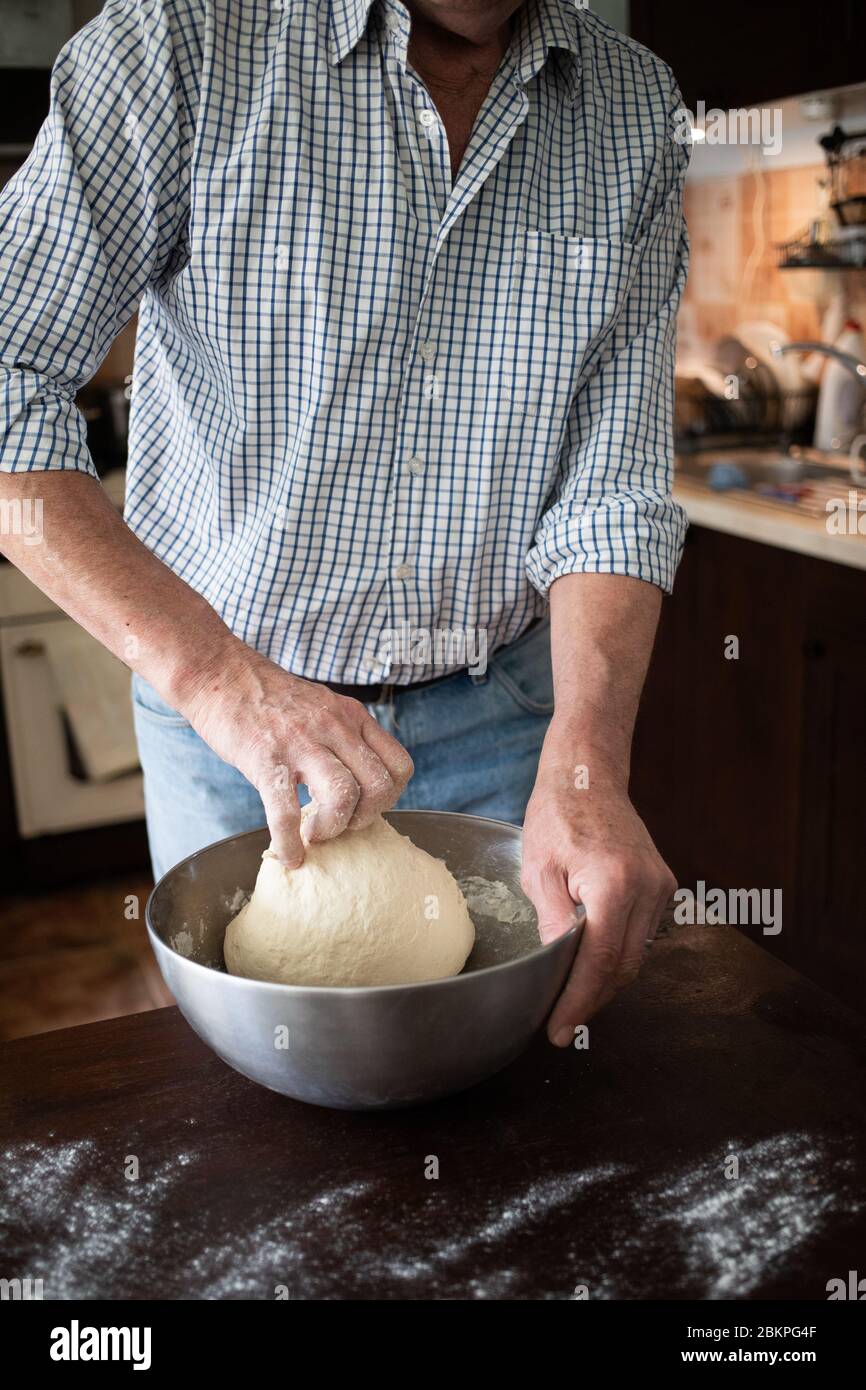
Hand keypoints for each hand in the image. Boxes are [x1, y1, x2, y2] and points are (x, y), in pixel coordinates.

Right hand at [184, 643, 413, 866]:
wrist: (219, 673)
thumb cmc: (267, 697)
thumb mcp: (321, 706)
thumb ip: (342, 736)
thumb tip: (354, 780)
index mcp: (352, 716)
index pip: (400, 765)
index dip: (390, 796)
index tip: (366, 805)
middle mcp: (334, 727)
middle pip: (379, 786)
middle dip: (365, 817)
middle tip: (340, 823)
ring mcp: (300, 743)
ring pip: (343, 797)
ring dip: (332, 828)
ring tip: (314, 833)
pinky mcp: (265, 760)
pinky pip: (285, 813)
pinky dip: (289, 842)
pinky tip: (288, 854)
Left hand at [521, 739, 675, 1046]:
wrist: (589, 777)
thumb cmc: (558, 816)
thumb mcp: (539, 870)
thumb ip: (553, 921)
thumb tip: (557, 968)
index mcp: (614, 883)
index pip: (600, 961)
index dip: (579, 1001)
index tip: (559, 1029)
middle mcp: (647, 888)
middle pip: (624, 966)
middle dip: (593, 999)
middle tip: (561, 1023)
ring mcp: (661, 887)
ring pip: (636, 955)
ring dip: (606, 980)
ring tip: (571, 998)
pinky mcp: (664, 885)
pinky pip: (642, 934)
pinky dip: (618, 954)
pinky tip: (591, 963)